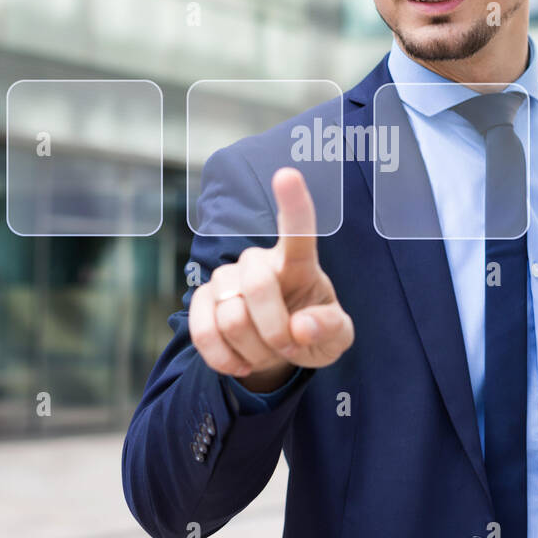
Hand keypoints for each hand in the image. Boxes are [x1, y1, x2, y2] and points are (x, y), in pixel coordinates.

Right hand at [188, 166, 354, 391]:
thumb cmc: (310, 333)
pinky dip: (224, 358)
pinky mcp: (202, 299)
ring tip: (266, 351)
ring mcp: (227, 279)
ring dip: (253, 349)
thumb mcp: (335, 338)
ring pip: (231, 317)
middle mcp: (259, 262)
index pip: (297, 232)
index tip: (287, 174)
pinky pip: (203, 332)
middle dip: (275, 331)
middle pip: (258, 286)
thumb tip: (302, 327)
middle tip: (288, 346)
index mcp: (298, 263)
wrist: (277, 350)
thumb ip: (329, 329)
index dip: (293, 204)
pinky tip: (240, 362)